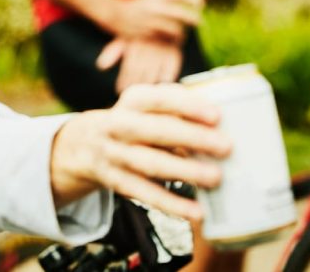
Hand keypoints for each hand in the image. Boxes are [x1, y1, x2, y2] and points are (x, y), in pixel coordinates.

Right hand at [50, 84, 230, 220]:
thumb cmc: (133, 123)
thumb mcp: (146, 108)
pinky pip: (144, 193)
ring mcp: (114, 154)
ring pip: (150, 162)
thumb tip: (217, 127)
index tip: (216, 115)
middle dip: (191, 137)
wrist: (83, 145)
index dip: (187, 106)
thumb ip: (177, 111)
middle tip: (226, 146)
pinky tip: (195, 212)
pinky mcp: (114, 181)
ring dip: (183, 171)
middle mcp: (118, 125)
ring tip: (215, 177)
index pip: (158, 98)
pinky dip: (171, 204)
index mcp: (132, 100)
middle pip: (155, 129)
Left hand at [96, 38, 181, 91]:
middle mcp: (149, 47)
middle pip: (140, 72)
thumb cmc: (138, 35)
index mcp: (136, 43)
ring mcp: (162, 51)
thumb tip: (101, 66)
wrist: (161, 20)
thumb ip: (113, 51)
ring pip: (154, 74)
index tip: (119, 90)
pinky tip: (158, 90)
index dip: (124, 80)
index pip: (130, 67)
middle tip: (128, 97)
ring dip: (146, 86)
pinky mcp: (174, 55)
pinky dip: (164, 81)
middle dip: (133, 85)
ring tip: (140, 98)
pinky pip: (169, 72)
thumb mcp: (124, 39)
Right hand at [103, 0, 200, 42]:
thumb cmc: (135, 4)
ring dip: (182, 33)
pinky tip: (171, 41)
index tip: (201, 3)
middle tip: (200, 22)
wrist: (114, 13)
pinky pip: (163, 38)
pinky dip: (169, 40)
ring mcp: (151, 21)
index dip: (193, 0)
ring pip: (174, 29)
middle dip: (194, 19)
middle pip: (181, 14)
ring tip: (183, 35)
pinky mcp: (147, 33)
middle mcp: (154, 7)